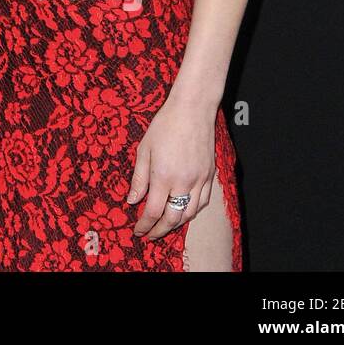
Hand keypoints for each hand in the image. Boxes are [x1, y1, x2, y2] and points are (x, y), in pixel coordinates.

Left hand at [126, 94, 217, 240]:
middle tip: (150, 234)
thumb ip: (139, 177)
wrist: (192, 110)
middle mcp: (184, 182)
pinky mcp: (210, 176)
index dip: (144, 225)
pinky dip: (192, 212)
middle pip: (172, 218)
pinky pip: (203, 202)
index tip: (138, 231)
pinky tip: (184, 211)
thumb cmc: (165, 125)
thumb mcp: (144, 149)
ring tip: (165, 225)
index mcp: (163, 176)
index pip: (153, 211)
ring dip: (176, 224)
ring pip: (190, 214)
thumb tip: (132, 200)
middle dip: (159, 230)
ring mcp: (200, 180)